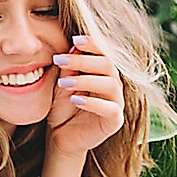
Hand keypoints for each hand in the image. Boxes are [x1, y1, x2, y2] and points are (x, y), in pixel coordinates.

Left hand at [46, 34, 125, 156]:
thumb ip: (69, 68)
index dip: (92, 44)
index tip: (74, 40)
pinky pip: (111, 108)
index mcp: (102, 72)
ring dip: (86, 81)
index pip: (103, 52)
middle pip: (108, 65)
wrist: (61, 136)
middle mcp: (113, 84)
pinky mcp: (115, 120)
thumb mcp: (61, 84)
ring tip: (64, 84)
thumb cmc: (63, 107)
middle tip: (59, 60)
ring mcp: (116, 102)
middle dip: (83, 61)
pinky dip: (94, 103)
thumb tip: (74, 46)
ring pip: (111, 84)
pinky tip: (76, 100)